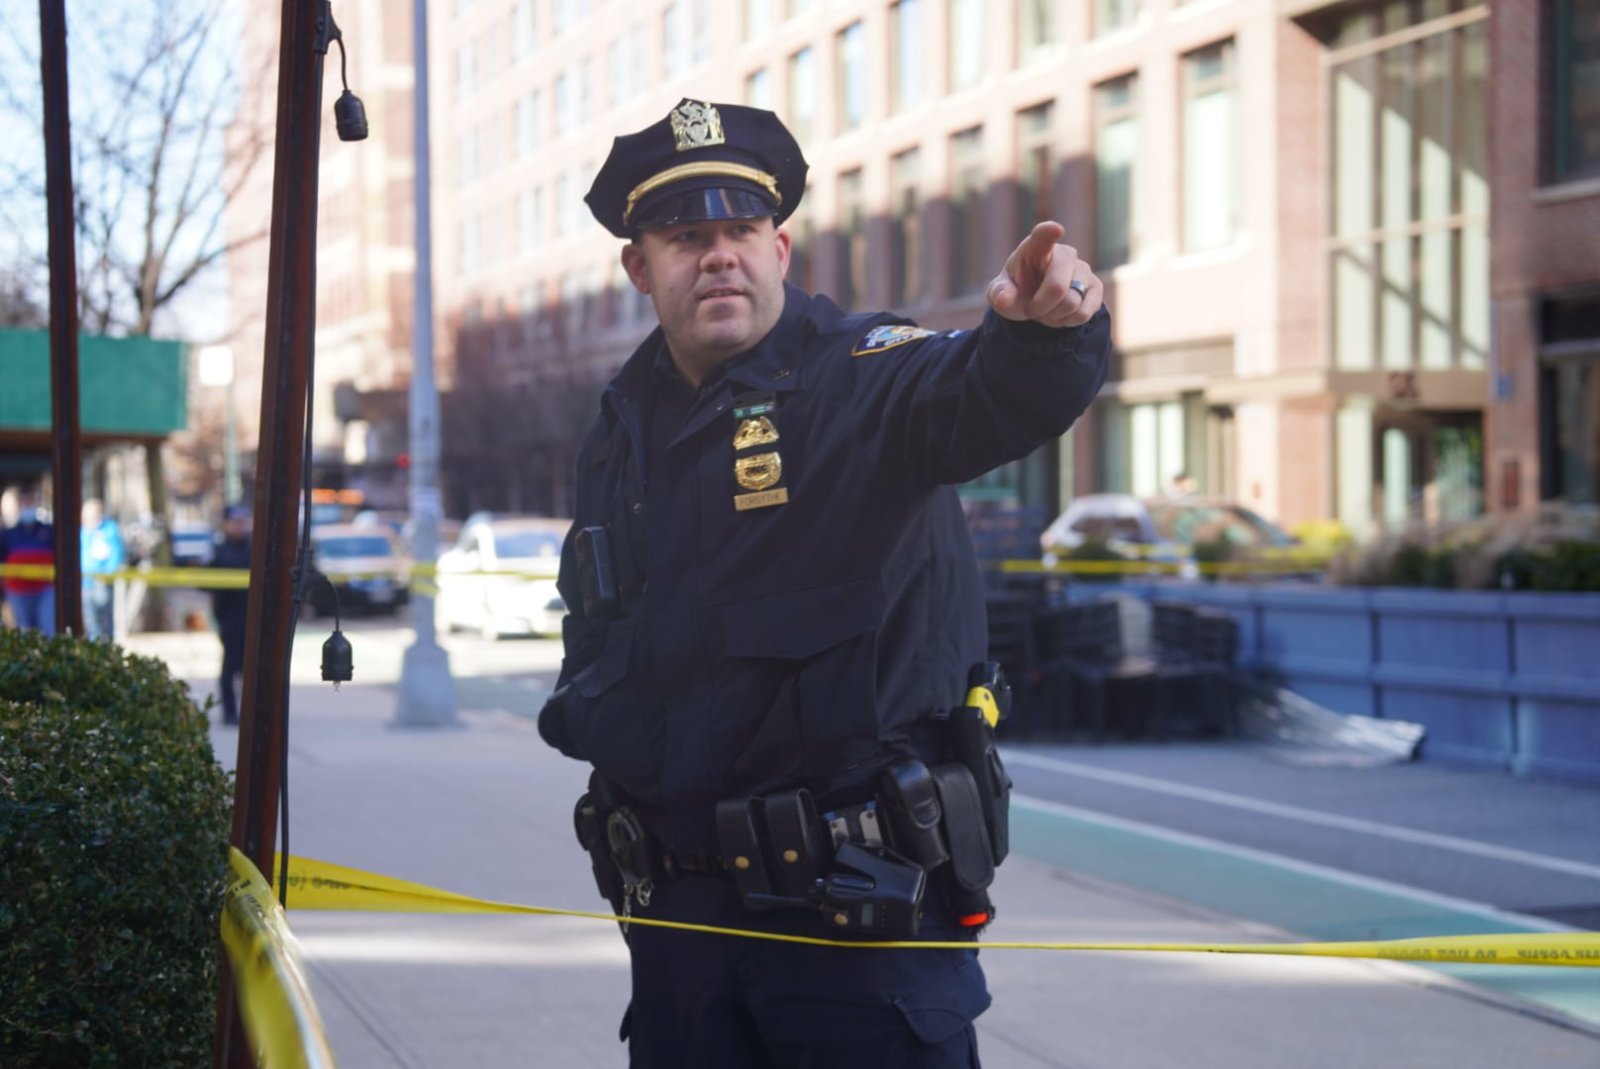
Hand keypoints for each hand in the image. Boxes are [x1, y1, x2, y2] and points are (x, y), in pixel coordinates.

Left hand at [986, 221, 1102, 328]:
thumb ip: (999, 294)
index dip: (1049, 232)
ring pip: (1072, 302)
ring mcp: (1083, 269)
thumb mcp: (1001, 293)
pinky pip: (1083, 312)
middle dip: (1040, 306)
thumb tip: (1004, 300)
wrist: (1038, 303)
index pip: (1043, 235)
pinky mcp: (1095, 287)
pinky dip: (1068, 321)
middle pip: (1057, 286)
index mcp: (1036, 248)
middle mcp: (1065, 254)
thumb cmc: (1018, 291)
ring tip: (1046, 310)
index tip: (1055, 230)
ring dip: (1053, 315)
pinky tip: (1061, 314)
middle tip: (1030, 310)